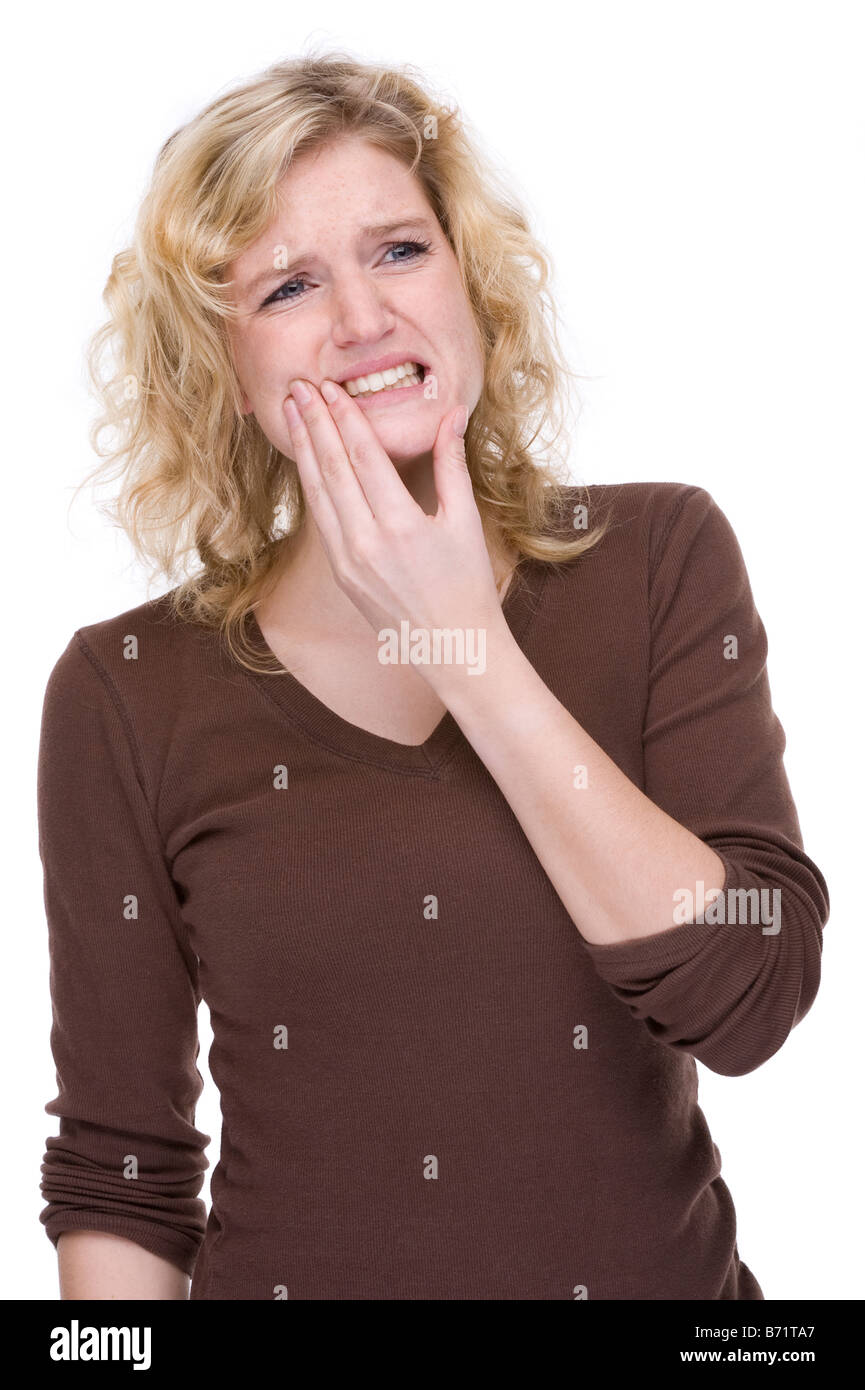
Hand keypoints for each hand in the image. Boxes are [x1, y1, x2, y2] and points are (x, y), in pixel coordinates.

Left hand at [283, 377, 514, 688]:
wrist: (452, 648)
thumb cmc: (467, 586)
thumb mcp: (465, 522)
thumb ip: (452, 465)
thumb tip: (451, 415)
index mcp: (402, 527)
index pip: (365, 458)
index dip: (345, 419)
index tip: (330, 388)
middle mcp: (367, 544)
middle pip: (332, 470)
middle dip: (314, 424)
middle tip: (299, 385)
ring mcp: (348, 561)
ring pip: (318, 494)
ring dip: (303, 450)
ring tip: (292, 413)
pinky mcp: (341, 574)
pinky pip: (321, 519)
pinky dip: (311, 485)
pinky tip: (305, 460)